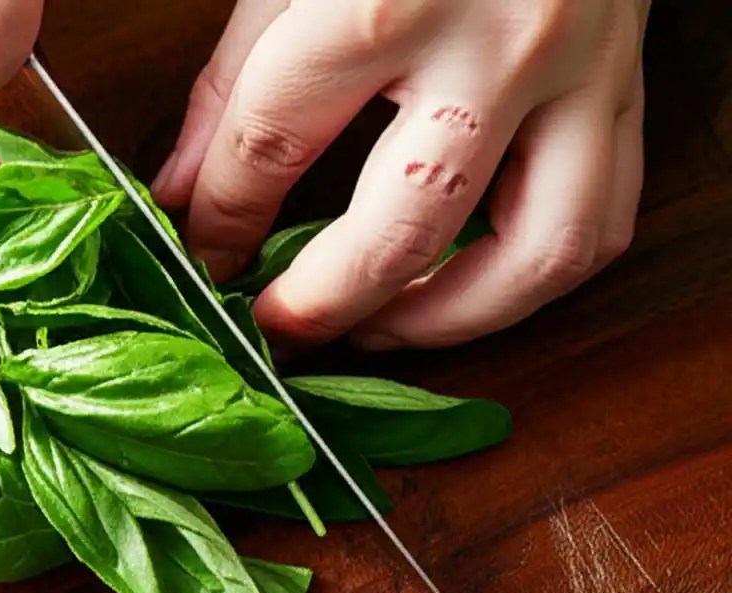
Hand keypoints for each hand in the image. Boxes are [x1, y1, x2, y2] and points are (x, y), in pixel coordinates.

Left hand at [150, 0, 649, 352]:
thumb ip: (232, 83)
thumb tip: (184, 194)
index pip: (276, 141)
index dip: (223, 219)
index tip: (205, 258)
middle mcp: (496, 45)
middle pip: (404, 225)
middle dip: (324, 302)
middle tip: (279, 332)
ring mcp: (576, 74)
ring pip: (533, 254)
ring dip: (447, 322)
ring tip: (378, 331)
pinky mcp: (622, 92)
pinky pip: (604, 223)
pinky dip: (536, 281)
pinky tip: (469, 291)